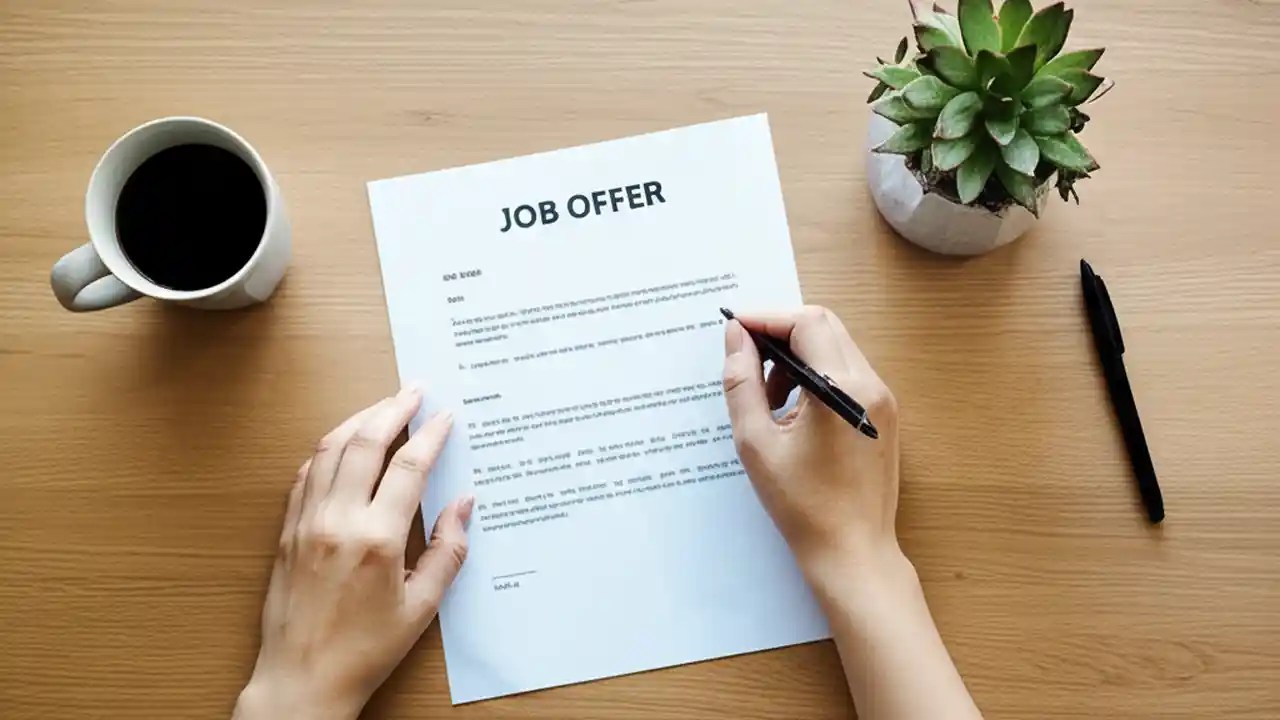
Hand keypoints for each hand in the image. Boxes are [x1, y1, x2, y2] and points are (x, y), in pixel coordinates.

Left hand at [234, 386, 473, 719]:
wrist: (301, 681)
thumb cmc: (365, 651)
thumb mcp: (422, 608)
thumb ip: (448, 551)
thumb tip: (464, 504)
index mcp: (377, 539)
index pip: (409, 466)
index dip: (431, 434)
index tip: (446, 416)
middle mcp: (337, 521)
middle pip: (366, 442)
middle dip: (393, 408)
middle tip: (414, 390)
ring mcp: (305, 522)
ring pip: (330, 449)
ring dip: (358, 420)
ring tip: (382, 407)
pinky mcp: (285, 532)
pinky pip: (305, 474)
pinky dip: (327, 450)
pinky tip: (343, 445)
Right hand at [721, 306, 900, 579]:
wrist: (852, 552)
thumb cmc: (803, 506)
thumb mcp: (756, 441)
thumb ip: (742, 382)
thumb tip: (735, 339)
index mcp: (843, 388)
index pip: (805, 322)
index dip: (765, 318)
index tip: (734, 329)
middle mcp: (871, 386)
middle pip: (824, 326)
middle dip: (780, 334)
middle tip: (746, 358)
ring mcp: (883, 400)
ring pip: (835, 348)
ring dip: (797, 357)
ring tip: (767, 397)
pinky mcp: (883, 415)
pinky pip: (847, 374)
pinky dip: (815, 377)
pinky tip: (791, 412)